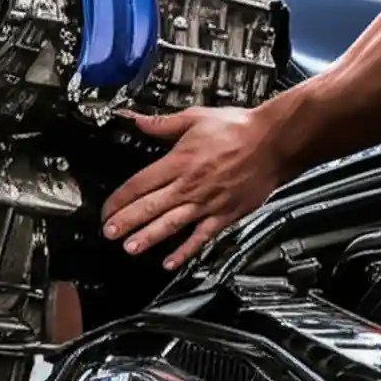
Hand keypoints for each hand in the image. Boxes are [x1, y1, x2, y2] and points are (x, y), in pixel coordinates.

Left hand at [100, 107, 292, 270]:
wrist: (274, 141)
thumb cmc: (238, 128)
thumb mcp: (195, 118)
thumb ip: (162, 124)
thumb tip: (136, 120)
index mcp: (178, 162)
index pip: (139, 184)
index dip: (119, 198)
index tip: (107, 208)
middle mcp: (189, 185)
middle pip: (150, 206)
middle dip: (126, 222)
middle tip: (108, 234)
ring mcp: (207, 202)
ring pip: (171, 224)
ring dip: (148, 238)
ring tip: (130, 248)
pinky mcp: (224, 214)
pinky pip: (201, 236)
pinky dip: (185, 251)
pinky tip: (171, 262)